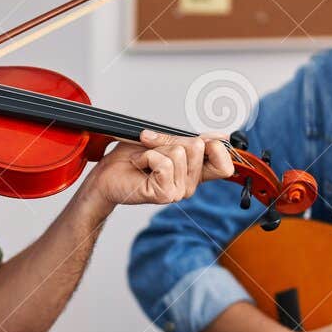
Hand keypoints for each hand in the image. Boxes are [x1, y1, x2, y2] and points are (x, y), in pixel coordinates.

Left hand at [80, 129, 234, 211]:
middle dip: (171, 139)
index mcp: (194, 173)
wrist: (106, 174)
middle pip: (199, 146)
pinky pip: (164, 163)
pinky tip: (139, 165)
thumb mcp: (166, 142)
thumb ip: (190, 141)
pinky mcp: (164, 195)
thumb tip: (222, 136)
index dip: (216, 146)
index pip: (225, 165)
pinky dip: (147, 157)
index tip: (197, 139)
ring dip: (155, 148)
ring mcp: (178, 192)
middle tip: (153, 147)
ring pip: (179, 153)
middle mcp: (190, 185)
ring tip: (143, 159)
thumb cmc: (131, 158)